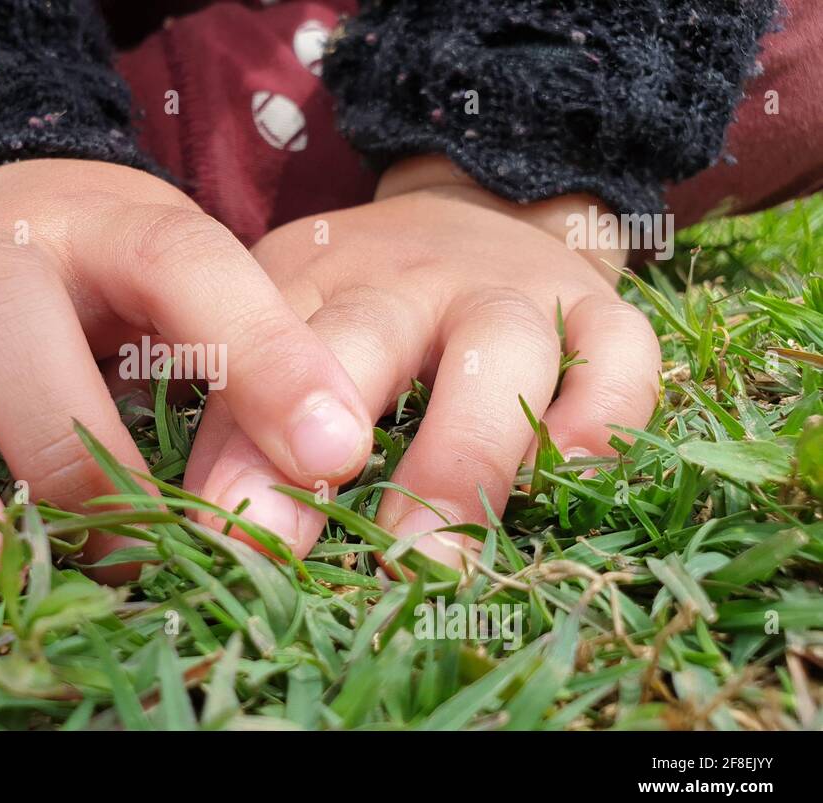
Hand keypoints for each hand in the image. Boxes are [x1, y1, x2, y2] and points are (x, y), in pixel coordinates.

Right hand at [0, 159, 371, 590]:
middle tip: (128, 549)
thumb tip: (330, 467)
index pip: (181, 264)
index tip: (333, 454)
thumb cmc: (107, 280)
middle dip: (64, 440)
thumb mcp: (186, 298)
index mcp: (98, 225)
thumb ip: (246, 364)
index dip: (259, 353)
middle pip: (3, 318)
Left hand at [184, 157, 661, 568]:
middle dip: (333, 445)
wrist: (477, 209)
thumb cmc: (361, 303)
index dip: (246, 447)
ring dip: (467, 454)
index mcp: (312, 284)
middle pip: (368, 340)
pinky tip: (568, 475)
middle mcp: (406, 280)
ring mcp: (509, 288)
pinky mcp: (598, 306)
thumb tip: (217, 532)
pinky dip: (605, 415)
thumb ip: (242, 425)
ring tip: (435, 558)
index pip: (264, 360)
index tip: (234, 529)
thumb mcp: (286, 333)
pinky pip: (621, 355)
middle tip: (315, 551)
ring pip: (502, 349)